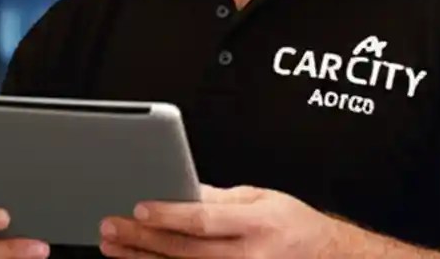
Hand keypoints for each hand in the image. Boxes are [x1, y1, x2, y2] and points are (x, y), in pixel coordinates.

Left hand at [99, 185, 340, 257]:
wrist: (327, 258)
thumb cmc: (296, 227)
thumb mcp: (264, 199)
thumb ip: (221, 198)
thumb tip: (182, 188)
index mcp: (255, 224)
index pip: (203, 221)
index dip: (168, 215)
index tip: (139, 208)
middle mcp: (247, 257)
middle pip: (184, 251)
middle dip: (142, 239)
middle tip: (111, 227)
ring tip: (114, 248)